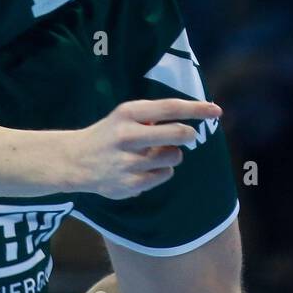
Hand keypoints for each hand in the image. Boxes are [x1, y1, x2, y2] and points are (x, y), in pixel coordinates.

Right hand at [73, 98, 222, 199]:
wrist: (76, 161)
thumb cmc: (109, 133)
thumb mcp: (124, 115)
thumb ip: (152, 116)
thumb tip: (190, 118)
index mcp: (127, 113)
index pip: (170, 107)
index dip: (196, 109)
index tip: (216, 110)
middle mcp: (128, 136)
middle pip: (179, 134)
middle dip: (188, 134)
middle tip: (187, 135)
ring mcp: (130, 162)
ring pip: (174, 157)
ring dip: (171, 154)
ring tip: (152, 153)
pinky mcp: (131, 184)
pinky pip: (164, 175)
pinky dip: (161, 171)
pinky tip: (143, 168)